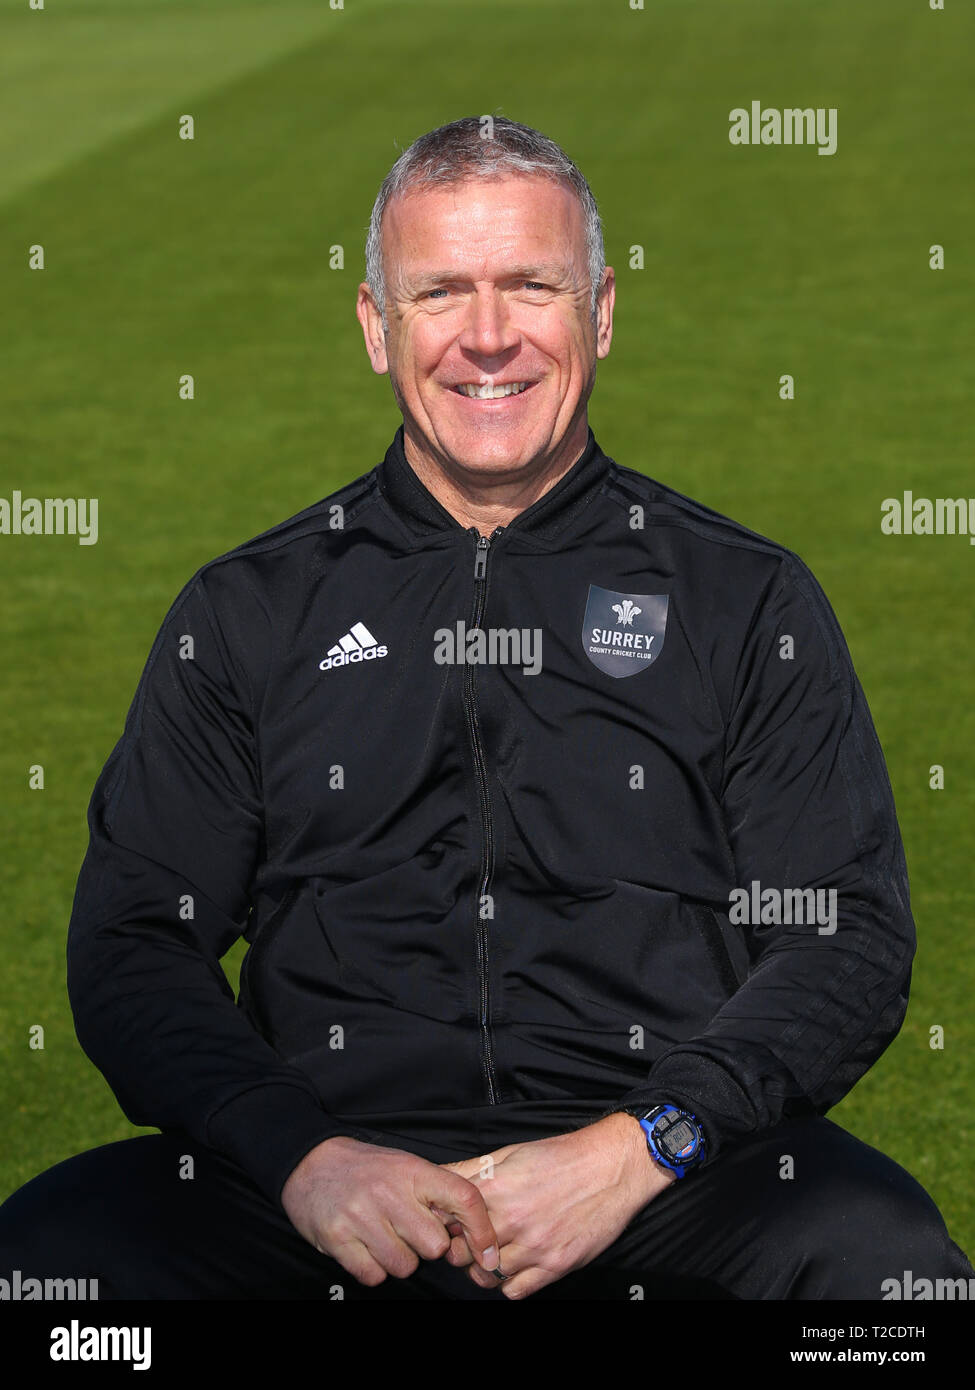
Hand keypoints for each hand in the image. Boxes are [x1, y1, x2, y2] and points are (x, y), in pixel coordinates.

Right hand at [281, 1135, 500, 1287]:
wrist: (309, 1162)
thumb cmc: (366, 1169)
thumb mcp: (404, 1166)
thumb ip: (435, 1193)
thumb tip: (471, 1230)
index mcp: (413, 1171)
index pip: (463, 1197)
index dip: (481, 1230)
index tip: (488, 1253)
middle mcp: (389, 1192)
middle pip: (435, 1245)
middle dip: (425, 1247)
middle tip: (408, 1231)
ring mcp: (362, 1216)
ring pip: (405, 1266)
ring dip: (398, 1260)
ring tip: (382, 1236)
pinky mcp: (338, 1239)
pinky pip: (374, 1276)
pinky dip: (372, 1268)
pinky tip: (363, 1246)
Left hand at [439, 1112, 674, 1298]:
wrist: (610, 1167)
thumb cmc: (560, 1157)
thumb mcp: (511, 1153)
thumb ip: (472, 1168)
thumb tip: (438, 1172)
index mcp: (497, 1188)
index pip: (450, 1219)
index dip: (446, 1222)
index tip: (452, 1222)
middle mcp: (513, 1219)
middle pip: (463, 1252)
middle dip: (461, 1249)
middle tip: (470, 1242)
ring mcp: (535, 1245)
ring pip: (487, 1275)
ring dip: (484, 1268)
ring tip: (494, 1254)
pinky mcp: (556, 1265)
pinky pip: (515, 1291)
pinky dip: (509, 1284)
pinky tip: (516, 1266)